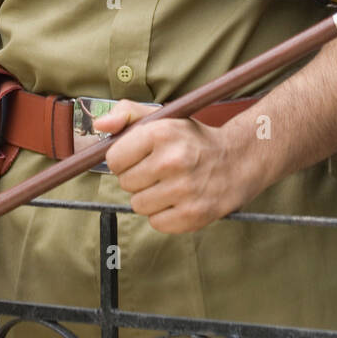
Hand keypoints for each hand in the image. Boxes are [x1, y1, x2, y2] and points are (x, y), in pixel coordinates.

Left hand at [92, 102, 244, 232]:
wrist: (237, 160)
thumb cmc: (193, 138)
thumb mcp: (162, 116)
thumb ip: (126, 114)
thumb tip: (99, 125)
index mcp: (162, 133)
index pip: (114, 159)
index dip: (123, 158)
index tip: (138, 156)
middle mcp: (173, 161)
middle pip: (125, 183)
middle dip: (137, 177)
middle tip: (158, 169)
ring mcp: (184, 190)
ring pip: (137, 205)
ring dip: (148, 197)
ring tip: (168, 184)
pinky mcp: (193, 215)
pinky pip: (156, 223)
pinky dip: (163, 214)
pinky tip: (177, 199)